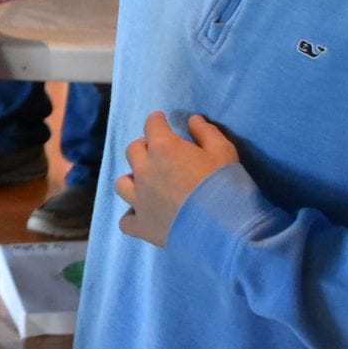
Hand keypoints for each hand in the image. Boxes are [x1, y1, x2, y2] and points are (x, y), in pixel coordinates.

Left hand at [113, 110, 238, 246]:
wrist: (222, 228)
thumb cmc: (225, 185)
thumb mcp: (223, 151)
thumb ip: (206, 132)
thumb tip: (192, 120)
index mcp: (163, 148)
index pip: (152, 125)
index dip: (157, 121)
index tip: (160, 120)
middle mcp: (145, 170)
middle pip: (133, 151)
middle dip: (144, 147)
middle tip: (157, 152)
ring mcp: (139, 199)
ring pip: (121, 183)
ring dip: (132, 179)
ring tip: (145, 183)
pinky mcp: (141, 225)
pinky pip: (126, 220)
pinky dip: (133, 216)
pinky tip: (143, 215)